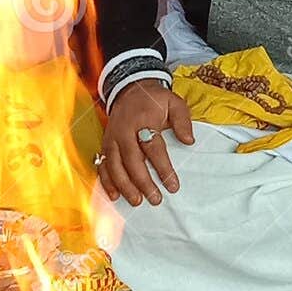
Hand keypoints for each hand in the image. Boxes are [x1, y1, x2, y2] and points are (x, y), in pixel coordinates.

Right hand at [98, 80, 193, 206]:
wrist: (131, 89)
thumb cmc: (155, 101)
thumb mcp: (174, 103)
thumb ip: (183, 121)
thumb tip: (189, 141)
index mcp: (143, 120)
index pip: (153, 147)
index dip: (163, 168)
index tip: (173, 186)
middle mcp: (124, 130)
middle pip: (132, 160)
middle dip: (143, 182)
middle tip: (155, 199)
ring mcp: (112, 138)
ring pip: (114, 165)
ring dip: (125, 185)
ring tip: (137, 201)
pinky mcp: (105, 144)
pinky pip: (103, 165)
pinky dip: (107, 181)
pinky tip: (114, 195)